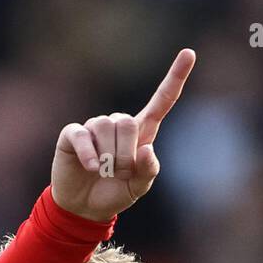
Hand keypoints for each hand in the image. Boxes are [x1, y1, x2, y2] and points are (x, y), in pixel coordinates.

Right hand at [50, 48, 195, 221]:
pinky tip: (91, 168)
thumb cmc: (114, 193)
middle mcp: (118, 124)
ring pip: (106, 127)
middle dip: (126, 155)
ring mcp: (94, 127)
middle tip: (119, 173)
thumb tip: (146, 149)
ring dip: (108, 158)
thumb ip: (148, 170)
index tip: (189, 54)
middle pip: (128, 123)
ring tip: (103, 172)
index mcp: (141, 133)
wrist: (84, 208)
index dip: (175, 78)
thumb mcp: (138, 187)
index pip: (162, 101)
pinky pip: (83, 135)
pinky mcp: (73, 135)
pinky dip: (89, 154)